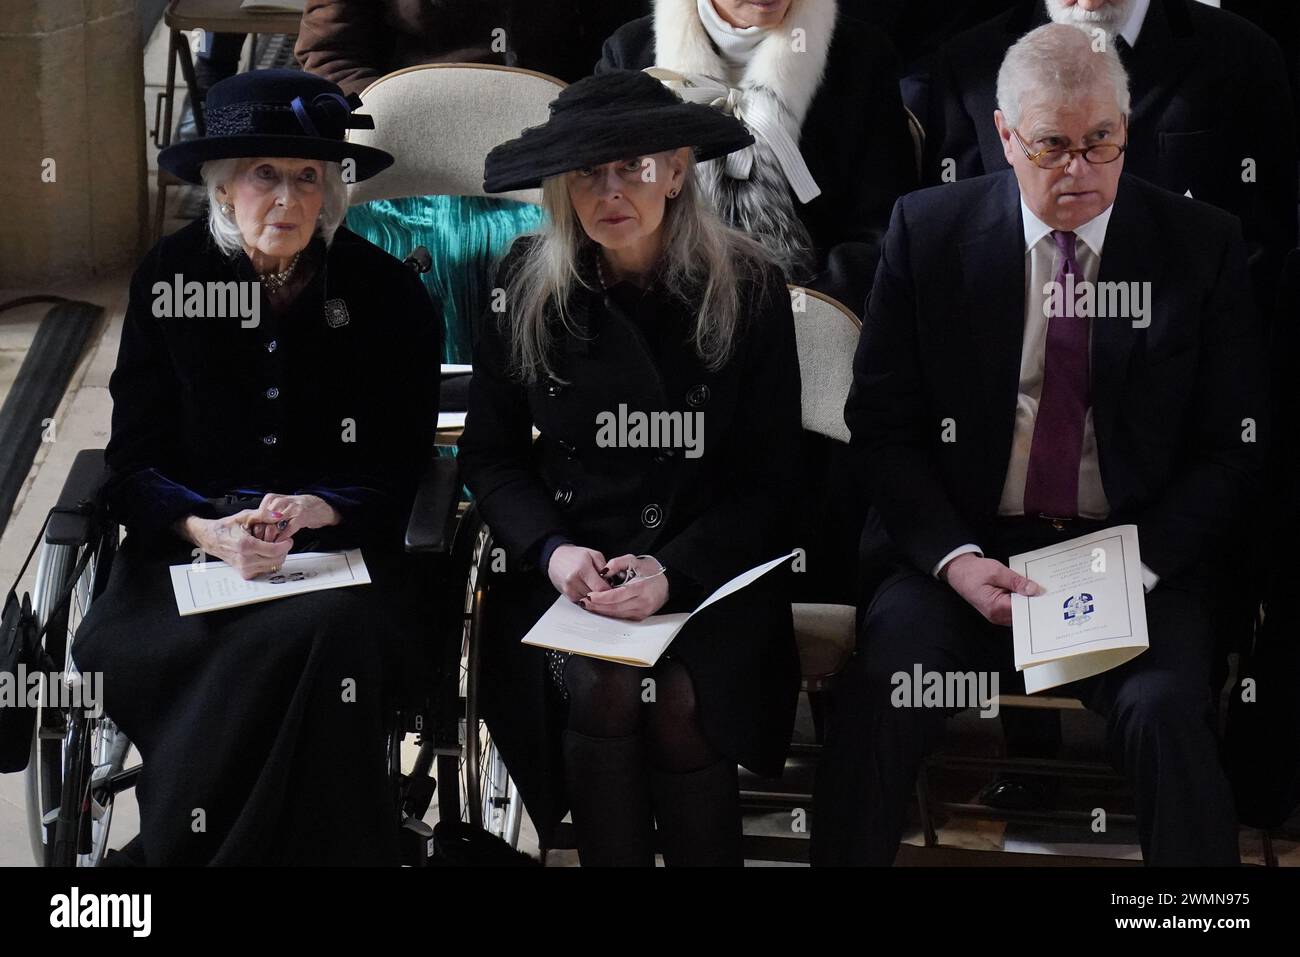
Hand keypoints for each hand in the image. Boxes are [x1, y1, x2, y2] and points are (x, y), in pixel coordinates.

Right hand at [178, 509, 293, 580]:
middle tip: (282, 542)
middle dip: (283, 550)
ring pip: (273, 567)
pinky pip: (265, 570)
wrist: (212, 539)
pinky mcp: (245, 574)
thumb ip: (264, 514)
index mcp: (245, 545)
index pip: (274, 551)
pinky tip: (265, 553)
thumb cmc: (227, 528)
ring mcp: (245, 568)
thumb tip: (279, 515)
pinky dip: (269, 562)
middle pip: (276, 560)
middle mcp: (245, 559)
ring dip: (277, 557)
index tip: (288, 540)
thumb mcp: (245, 516)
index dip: (285, 545)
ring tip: (272, 546)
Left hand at [245, 493, 339, 542]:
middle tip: (262, 545)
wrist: (318, 506)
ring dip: (272, 540)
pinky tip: (282, 544)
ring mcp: (291, 508)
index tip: (254, 539)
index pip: (256, 516)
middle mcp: (280, 502)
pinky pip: (287, 531)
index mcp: (271, 499)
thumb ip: (265, 516)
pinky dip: (282, 539)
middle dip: (262, 536)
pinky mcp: (301, 516)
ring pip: (273, 527)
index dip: (254, 529)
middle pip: (263, 522)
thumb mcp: (278, 509)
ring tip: (271, 546)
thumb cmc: (296, 509)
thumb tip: (251, 529)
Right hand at [547, 544, 611, 601]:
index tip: (614, 587)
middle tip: (607, 586)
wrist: (555, 558)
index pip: (601, 588)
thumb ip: (606, 568)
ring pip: (591, 601)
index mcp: (582, 569)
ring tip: (597, 586)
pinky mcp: (568, 597)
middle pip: (596, 597)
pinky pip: (585, 602)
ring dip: (597, 597)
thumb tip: (612, 583)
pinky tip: (590, 589)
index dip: (611, 589)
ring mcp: (569, 590)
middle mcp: (573, 581)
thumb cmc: (575, 555)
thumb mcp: (594, 555)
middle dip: (604, 593)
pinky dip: (589, 598)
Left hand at [581, 554, 668, 621]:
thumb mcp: (634, 560)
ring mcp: (642, 612)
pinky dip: (610, 613)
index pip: (617, 595)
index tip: (590, 595)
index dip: (602, 597)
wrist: (667, 583)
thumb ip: (617, 563)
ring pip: (617, 614)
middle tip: (584, 601)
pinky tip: (600, 608)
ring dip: (601, 611)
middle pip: (615, 607)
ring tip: (588, 605)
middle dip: (598, 606)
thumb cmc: (650, 570)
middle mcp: (643, 602)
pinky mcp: (640, 617)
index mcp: (642, 587)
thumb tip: (603, 572)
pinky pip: (622, 617)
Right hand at [942, 553, 1041, 626]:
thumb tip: (1034, 590)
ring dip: (1028, 603)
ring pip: (1019, 613)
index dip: (1036, 603)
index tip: (1049, 596)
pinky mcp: (997, 610)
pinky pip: (1014, 609)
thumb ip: (1016, 581)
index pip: (1023, 610)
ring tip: (1040, 591)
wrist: (958, 571)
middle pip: (1023, 614)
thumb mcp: (997, 571)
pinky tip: (1027, 592)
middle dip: (1034, 604)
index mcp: (996, 607)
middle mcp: (996, 616)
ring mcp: (996, 615)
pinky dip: (1021, 601)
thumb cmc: (974, 571)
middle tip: (1049, 593)